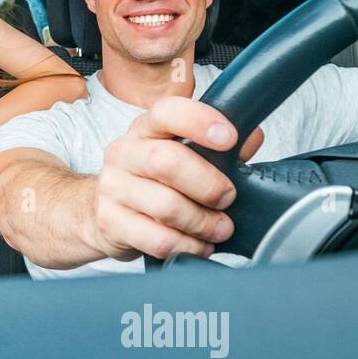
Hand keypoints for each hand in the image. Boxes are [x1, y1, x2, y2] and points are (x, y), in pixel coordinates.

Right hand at [94, 97, 264, 261]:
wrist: (105, 213)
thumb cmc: (153, 182)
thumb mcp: (183, 156)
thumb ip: (219, 147)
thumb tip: (252, 137)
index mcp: (145, 129)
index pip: (167, 112)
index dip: (200, 121)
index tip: (230, 138)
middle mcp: (123, 152)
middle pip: (166, 161)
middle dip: (208, 185)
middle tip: (227, 199)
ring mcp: (112, 187)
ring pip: (166, 207)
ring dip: (203, 223)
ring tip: (219, 229)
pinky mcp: (110, 222)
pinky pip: (158, 239)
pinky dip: (188, 246)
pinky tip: (197, 244)